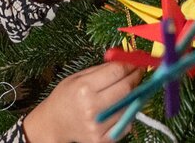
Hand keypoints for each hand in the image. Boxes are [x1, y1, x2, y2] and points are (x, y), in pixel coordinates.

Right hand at [23, 61, 141, 142]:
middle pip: (126, 89)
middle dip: (136, 78)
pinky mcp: (102, 139)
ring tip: (128, 90)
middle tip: (139, 73)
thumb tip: (126, 60)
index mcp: (84, 88)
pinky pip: (126, 124)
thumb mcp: (77, 77)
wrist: (55, 123)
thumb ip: (102, 69)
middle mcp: (92, 108)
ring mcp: (98, 126)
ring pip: (129, 107)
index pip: (116, 72)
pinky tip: (119, 108)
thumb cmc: (66, 97)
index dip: (130, 65)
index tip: (137, 62)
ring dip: (133, 96)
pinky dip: (127, 114)